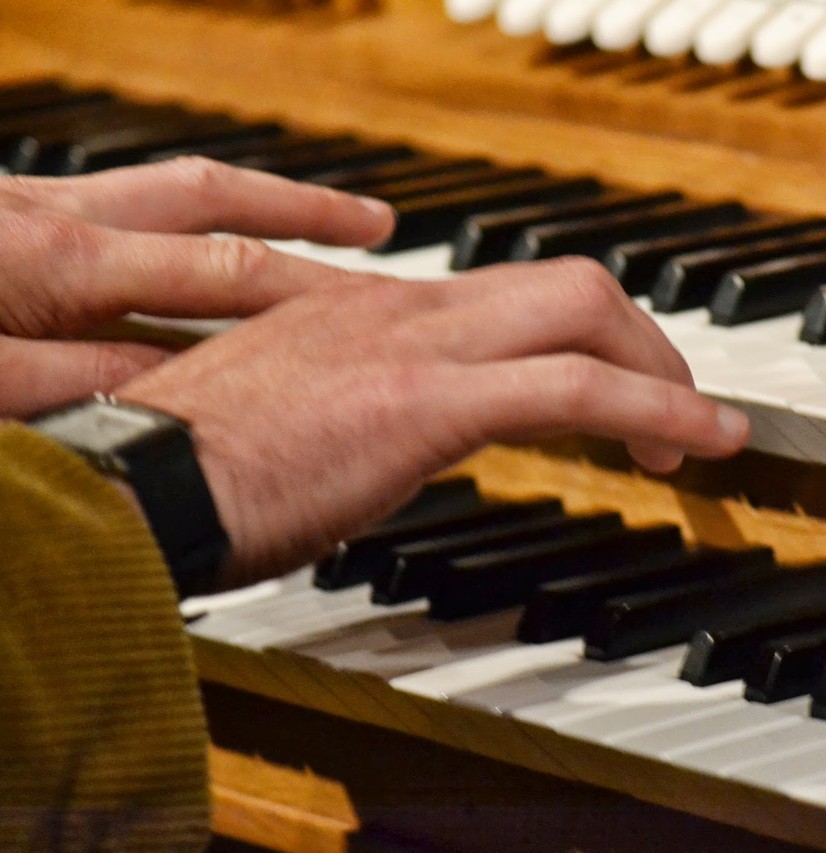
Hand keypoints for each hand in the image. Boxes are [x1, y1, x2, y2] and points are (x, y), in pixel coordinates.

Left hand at [0, 156, 394, 415]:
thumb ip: (85, 381)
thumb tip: (180, 384)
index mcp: (64, 261)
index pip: (223, 271)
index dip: (311, 285)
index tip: (380, 302)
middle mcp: (66, 215)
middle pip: (214, 200)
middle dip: (305, 212)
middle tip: (378, 226)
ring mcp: (40, 205)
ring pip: (176, 190)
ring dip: (255, 201)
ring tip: (314, 217)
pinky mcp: (14, 212)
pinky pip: (129, 200)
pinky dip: (191, 217)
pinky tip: (208, 244)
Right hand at [116, 256, 750, 587]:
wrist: (143, 481)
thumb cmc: (206, 465)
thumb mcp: (302, 410)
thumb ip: (368, 401)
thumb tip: (411, 430)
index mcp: (379, 309)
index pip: (517, 290)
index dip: (589, 332)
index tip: (619, 384)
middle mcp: (408, 308)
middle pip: (570, 284)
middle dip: (642, 342)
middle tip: (672, 408)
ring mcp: (419, 346)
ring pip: (584, 316)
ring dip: (660, 373)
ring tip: (693, 434)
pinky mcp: (426, 402)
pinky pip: (572, 390)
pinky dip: (656, 409)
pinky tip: (703, 445)